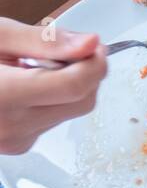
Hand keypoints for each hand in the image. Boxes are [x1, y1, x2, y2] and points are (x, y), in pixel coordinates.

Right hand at [0, 20, 106, 154]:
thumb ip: (44, 41)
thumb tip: (91, 43)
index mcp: (3, 95)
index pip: (76, 85)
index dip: (95, 62)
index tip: (93, 44)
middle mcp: (10, 126)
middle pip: (82, 102)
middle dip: (85, 74)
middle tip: (64, 50)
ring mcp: (11, 142)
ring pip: (69, 113)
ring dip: (66, 88)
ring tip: (28, 67)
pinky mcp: (12, 147)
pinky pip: (49, 123)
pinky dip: (49, 102)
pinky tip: (21, 85)